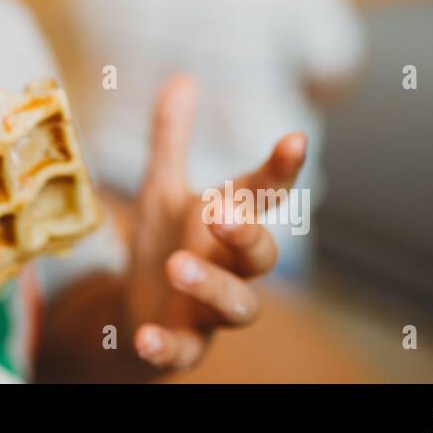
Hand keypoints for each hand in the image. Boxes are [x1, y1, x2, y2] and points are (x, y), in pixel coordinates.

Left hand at [123, 76, 306, 372]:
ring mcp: (209, 310)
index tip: (295, 138)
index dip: (282, 168)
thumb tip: (183, 78)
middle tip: (220, 212)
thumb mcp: (162, 189)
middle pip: (261, 255)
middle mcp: (230, 267)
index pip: (264, 193)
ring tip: (174, 264)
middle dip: (247, 234)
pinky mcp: (182, 345)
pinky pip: (184, 353)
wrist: (137, 312)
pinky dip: (167, 348)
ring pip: (236, 307)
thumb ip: (172, 139)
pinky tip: (145, 337)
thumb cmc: (166, 244)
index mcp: (229, 222)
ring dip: (210, 285)